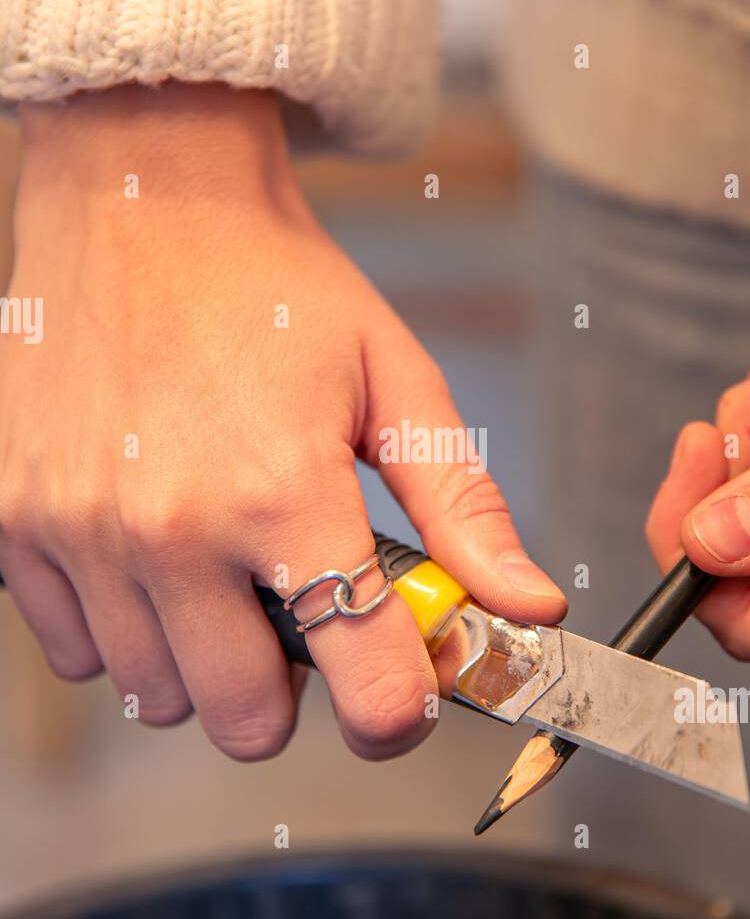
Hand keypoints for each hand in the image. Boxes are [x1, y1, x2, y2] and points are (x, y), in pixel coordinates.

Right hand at [1, 82, 565, 759]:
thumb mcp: (394, 384)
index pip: (364, 688)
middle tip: (300, 615)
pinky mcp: (14, 521)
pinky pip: (73, 652)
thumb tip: (528, 610)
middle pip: (245, 722)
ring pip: (156, 697)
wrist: (141, 196)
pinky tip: (151, 558)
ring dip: (202, 661)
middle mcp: (170, 528)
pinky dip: (121, 631)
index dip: (397, 715)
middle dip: (290, 695)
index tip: (396, 698)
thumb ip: (463, 512)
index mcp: (284, 493)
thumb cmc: (274, 285)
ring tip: (221, 570)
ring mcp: (79, 530)